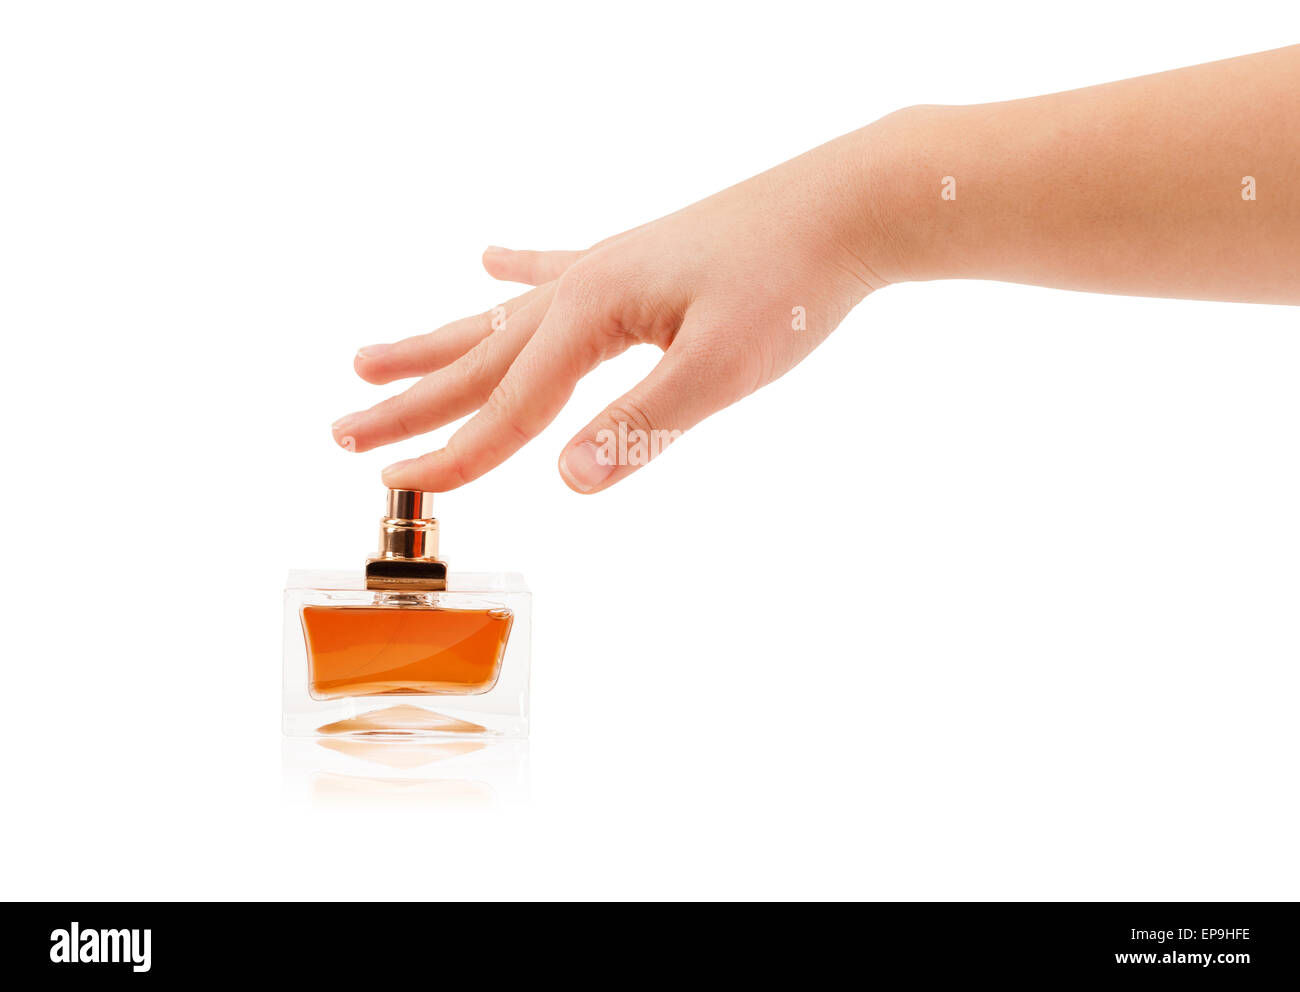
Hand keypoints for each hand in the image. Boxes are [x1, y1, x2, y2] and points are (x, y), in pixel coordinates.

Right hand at [331, 127, 903, 492]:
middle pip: (479, 358)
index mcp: (593, 314)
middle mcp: (584, 287)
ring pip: (500, 318)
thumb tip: (564, 482)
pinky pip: (556, 271)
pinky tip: (488, 258)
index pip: (512, 405)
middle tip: (342, 430)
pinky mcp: (638, 262)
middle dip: (411, 403)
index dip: (456, 455)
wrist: (845, 206)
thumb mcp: (719, 368)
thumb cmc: (791, 285)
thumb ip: (640, 427)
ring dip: (435, 342)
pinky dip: (516, 270)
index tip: (400, 488)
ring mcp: (608, 269)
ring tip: (371, 355)